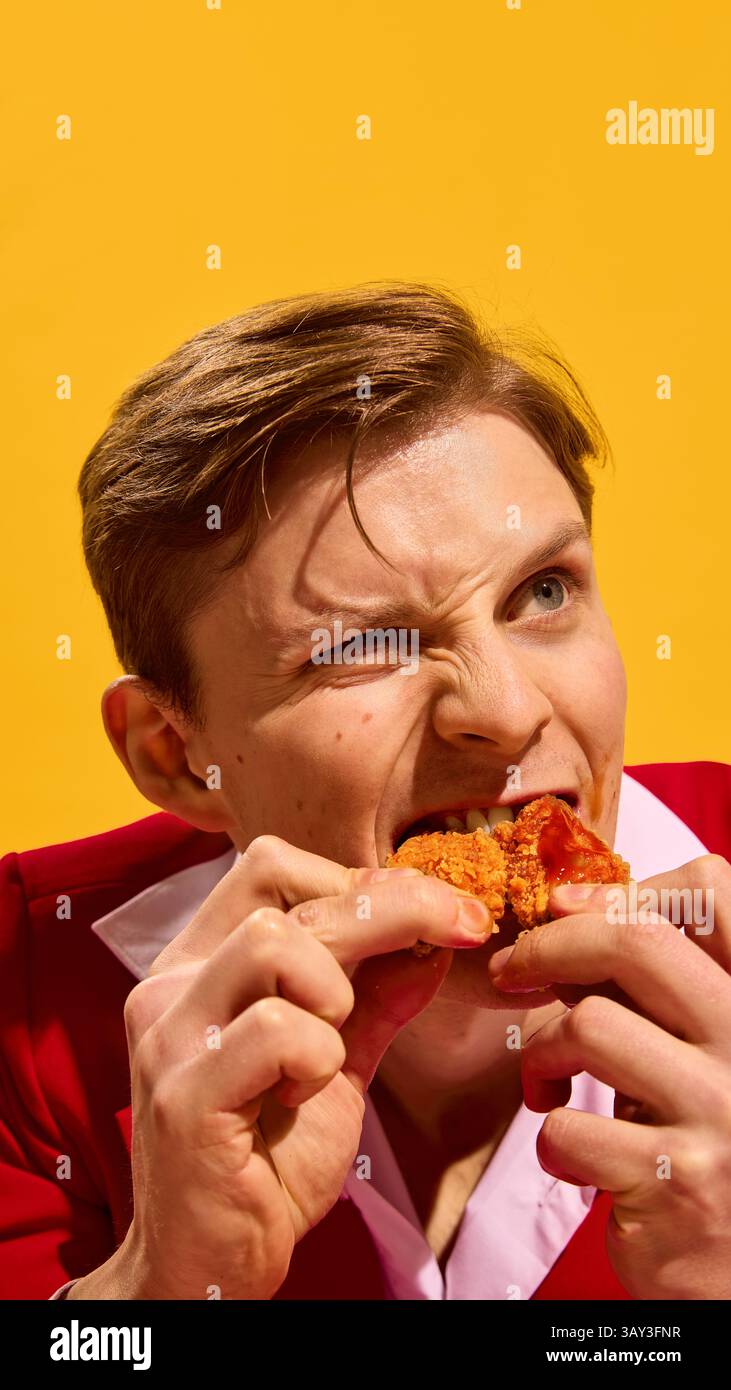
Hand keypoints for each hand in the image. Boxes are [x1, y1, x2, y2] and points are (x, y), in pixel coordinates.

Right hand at [101, 836, 491, 1299]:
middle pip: (287, 892)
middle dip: (394, 906)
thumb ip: (376, 997)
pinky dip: (319, 1057)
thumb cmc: (267, 1161)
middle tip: (461, 931)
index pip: (272, 865)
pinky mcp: (184, 1096)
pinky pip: (278, 1030)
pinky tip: (303, 1098)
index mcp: (200, 964)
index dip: (362, 875)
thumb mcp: (335, 1063)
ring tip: (334, 1051)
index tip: (441, 909)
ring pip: (275, 943)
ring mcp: (170, 1038)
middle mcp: (171, 986)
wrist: (213, 1270)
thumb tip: (437, 935)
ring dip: (339, 992)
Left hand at [487, 855, 730, 1298]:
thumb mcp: (707, 1047)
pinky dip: (551, 1139)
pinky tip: (573, 1156)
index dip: (628, 888)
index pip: (715, 893)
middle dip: (552, 945)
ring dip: (543, 1050)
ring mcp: (722, 1113)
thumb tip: (572, 904)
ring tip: (547, 1082)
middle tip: (512, 970)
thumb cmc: (708, 1140)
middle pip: (638, 943)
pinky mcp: (675, 1179)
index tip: (568, 906)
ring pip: (590, 1027)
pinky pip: (569, 1126)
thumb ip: (665, 984)